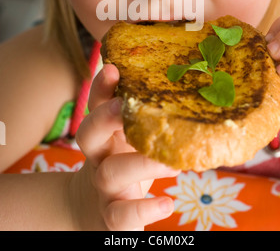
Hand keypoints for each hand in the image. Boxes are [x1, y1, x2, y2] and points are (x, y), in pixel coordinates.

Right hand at [70, 64, 178, 230]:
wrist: (92, 211)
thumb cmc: (121, 163)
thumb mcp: (127, 138)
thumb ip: (145, 116)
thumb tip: (187, 83)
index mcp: (105, 132)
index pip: (96, 105)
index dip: (101, 87)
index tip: (113, 69)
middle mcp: (99, 156)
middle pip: (88, 133)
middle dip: (104, 118)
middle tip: (126, 107)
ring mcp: (103, 187)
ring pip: (110, 173)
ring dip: (139, 164)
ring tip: (171, 162)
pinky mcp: (111, 216)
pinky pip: (121, 216)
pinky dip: (144, 210)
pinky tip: (166, 203)